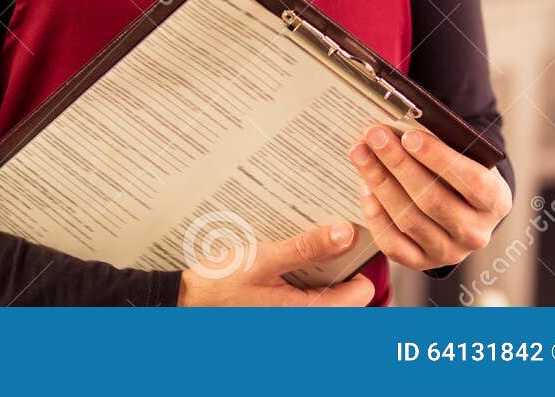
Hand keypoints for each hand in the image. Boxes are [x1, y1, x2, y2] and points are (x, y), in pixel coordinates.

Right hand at [177, 220, 376, 306]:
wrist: (193, 301)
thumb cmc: (224, 283)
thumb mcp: (266, 258)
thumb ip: (307, 248)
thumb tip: (345, 233)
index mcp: (308, 312)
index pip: (361, 293)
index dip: (359, 263)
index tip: (350, 239)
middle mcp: (306, 321)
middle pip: (347, 293)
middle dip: (339, 264)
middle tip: (324, 237)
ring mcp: (297, 318)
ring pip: (329, 293)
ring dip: (323, 270)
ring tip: (302, 249)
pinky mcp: (287, 313)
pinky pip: (311, 295)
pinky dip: (308, 277)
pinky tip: (290, 262)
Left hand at [348, 123, 511, 271]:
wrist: (460, 208)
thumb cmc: (457, 172)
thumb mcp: (462, 156)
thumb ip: (441, 143)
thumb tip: (398, 129)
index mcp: (496, 200)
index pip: (472, 180)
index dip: (438, 158)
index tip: (409, 136)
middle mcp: (476, 232)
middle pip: (432, 199)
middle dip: (398, 163)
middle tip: (374, 136)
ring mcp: (449, 251)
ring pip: (409, 219)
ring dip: (380, 183)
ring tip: (362, 154)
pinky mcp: (422, 262)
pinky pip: (393, 243)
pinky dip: (376, 215)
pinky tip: (365, 188)